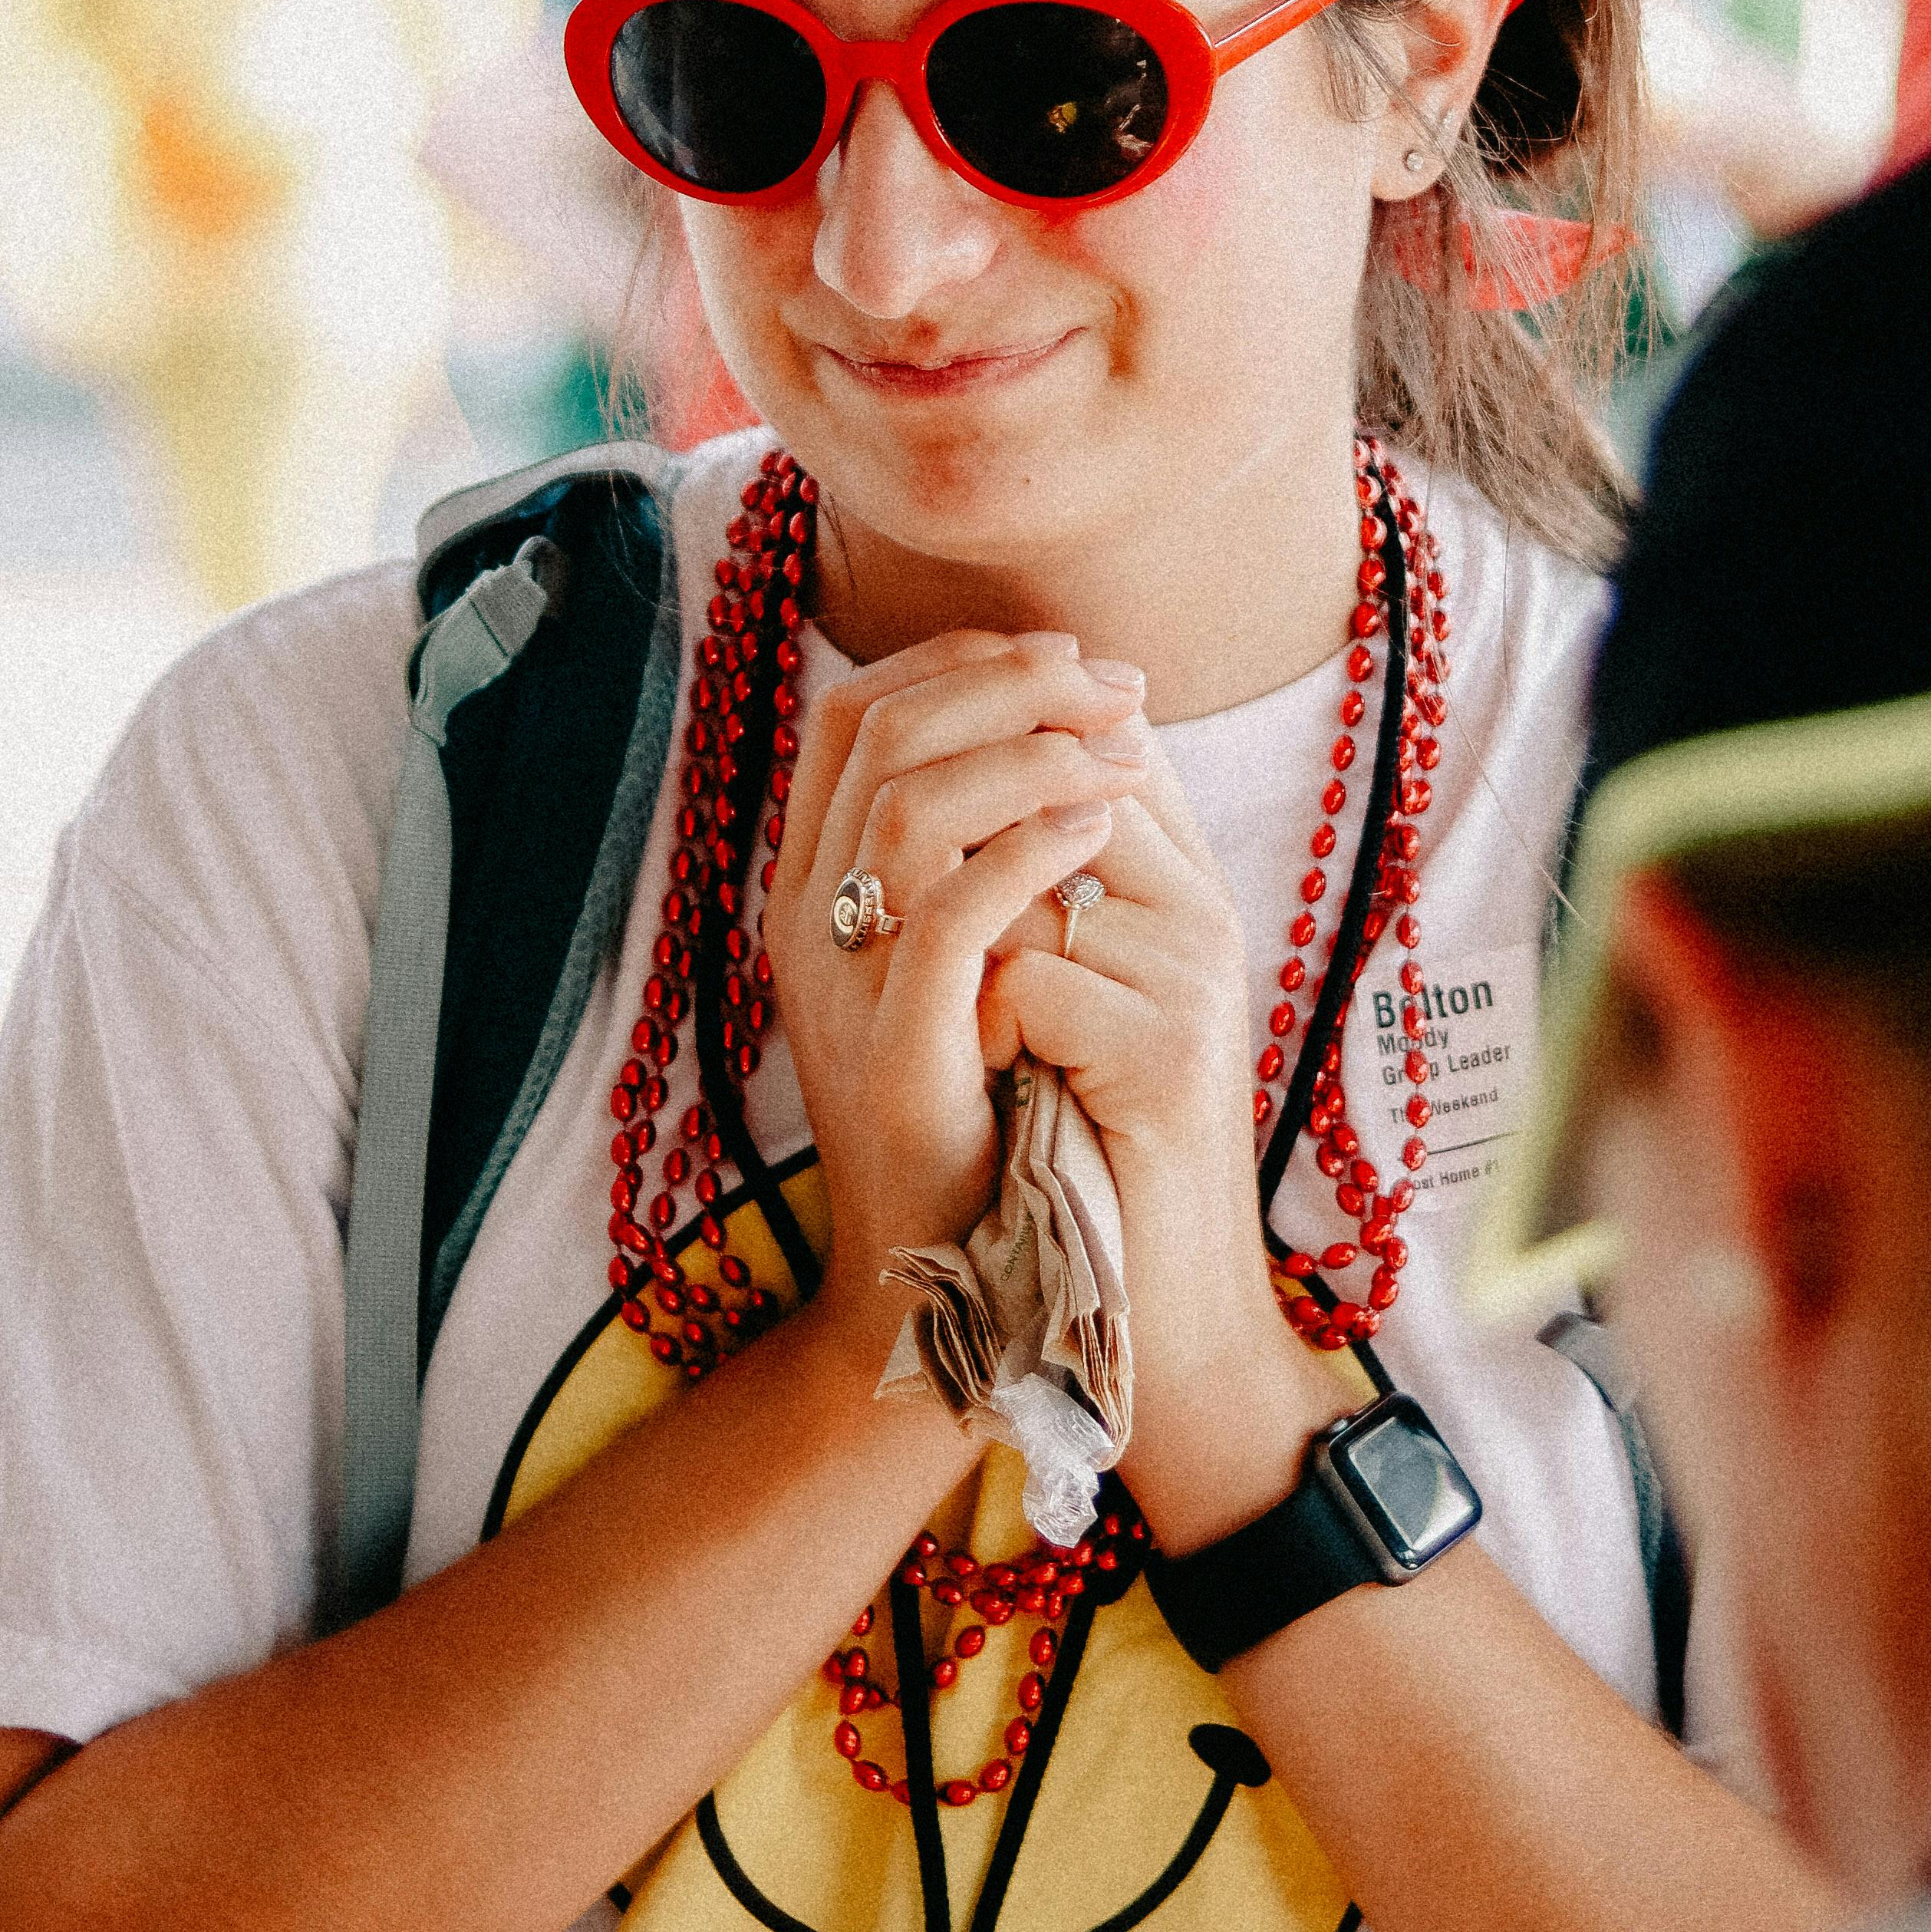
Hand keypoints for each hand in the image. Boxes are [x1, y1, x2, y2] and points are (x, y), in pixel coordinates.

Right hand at [764, 634, 1150, 1342]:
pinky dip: (1026, 854)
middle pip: (878, 733)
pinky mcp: (893, 1059)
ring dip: (1028, 753)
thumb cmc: (971, 1105)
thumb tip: (1055, 734)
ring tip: (1125, 749)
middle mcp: (805, 925)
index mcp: (810, 888)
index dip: (957, 661)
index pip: (854, 716)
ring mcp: (838, 990)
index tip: (1063, 656)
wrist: (937, 1275)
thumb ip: (969, 860)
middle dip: (1007, 685)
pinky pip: (945, 921)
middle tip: (1114, 685)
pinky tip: (1101, 830)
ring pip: (905, 805)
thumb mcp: (952, 963)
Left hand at [980, 759, 1344, 1552]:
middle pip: (1065, 780)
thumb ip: (1044, 898)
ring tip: (970, 1017)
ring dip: (967, 936)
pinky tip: (1000, 1079)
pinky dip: (986, 1026)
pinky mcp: (1172, 1058)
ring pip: (1032, 873)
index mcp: (1186, 890)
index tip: (928, 830)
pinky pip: (1030, 978)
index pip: (1096, 745)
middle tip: (924, 921)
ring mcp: (1197, 980)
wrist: (1160, 1319)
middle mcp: (1206, 915)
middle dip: (967, 835)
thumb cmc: (1095, 1159)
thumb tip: (957, 792)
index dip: (998, 753)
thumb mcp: (1071, 1008)